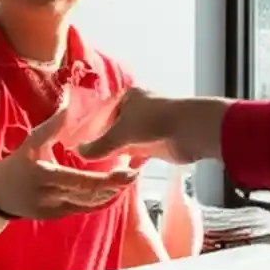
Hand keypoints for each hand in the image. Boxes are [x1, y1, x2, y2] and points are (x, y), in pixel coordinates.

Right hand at [0, 101, 138, 219]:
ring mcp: (56, 210)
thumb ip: (54, 125)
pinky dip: (101, 199)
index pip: (83, 182)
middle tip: (135, 172)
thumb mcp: (32, 141)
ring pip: (92, 206)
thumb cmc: (17, 163)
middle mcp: (52, 197)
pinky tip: (113, 188)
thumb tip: (71, 101)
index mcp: (46, 177)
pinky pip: (85, 208)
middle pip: (92, 196)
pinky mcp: (59, 216)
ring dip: (112, 194)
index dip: (108, 179)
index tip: (126, 170)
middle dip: (116, 186)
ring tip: (128, 178)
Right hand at [78, 88, 228, 164]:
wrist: (190, 130)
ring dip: (118, 154)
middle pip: (115, 128)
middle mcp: (138, 110)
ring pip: (127, 142)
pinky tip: (122, 172)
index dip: (92, 127)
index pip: (103, 112)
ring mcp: (149, 127)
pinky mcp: (158, 144)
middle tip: (88, 158)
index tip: (79, 143)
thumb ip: (100, 145)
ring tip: (102, 167)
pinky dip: (131, 162)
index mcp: (128, 97)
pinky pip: (139, 154)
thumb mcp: (121, 133)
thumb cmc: (154, 121)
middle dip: (105, 143)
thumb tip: (78, 153)